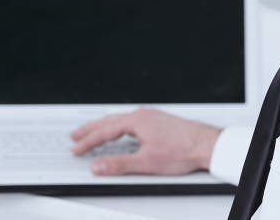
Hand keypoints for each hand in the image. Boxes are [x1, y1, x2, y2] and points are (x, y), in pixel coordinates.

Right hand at [70, 107, 221, 175]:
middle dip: (91, 129)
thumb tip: (98, 166)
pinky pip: (130, 121)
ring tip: (92, 134)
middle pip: (110, 121)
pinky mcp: (158, 121)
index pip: (105, 131)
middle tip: (75, 136)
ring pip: (120, 120)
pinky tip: (120, 133)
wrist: (204, 144)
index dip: (88, 141)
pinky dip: (118, 127)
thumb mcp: (146, 162)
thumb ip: (119, 164)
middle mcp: (143, 115)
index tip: (76, 148)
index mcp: (137, 120)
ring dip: (104, 127)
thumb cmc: (182, 150)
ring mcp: (151, 116)